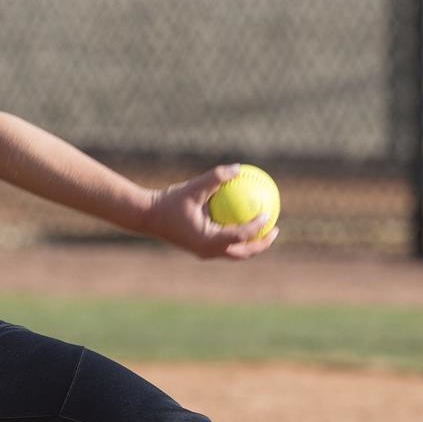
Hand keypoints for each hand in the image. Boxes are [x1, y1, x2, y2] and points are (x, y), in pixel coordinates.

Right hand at [139, 164, 276, 260]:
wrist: (147, 217)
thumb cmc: (169, 202)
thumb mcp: (192, 188)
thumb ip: (215, 178)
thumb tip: (238, 168)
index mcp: (209, 241)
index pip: (241, 236)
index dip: (258, 226)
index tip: (268, 213)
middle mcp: (209, 251)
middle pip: (244, 252)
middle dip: (262, 243)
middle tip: (275, 228)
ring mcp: (205, 252)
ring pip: (235, 252)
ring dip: (251, 243)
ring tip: (264, 228)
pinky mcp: (201, 248)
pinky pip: (225, 245)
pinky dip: (237, 237)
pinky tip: (240, 220)